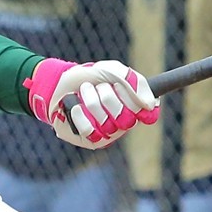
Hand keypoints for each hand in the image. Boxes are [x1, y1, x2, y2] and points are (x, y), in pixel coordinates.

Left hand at [23, 58, 159, 148]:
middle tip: (100, 87)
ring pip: (106, 122)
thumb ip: (135, 81)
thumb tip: (151, 105)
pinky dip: (80, 113)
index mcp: (135, 107)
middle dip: (109, 96)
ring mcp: (108, 134)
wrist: (60, 83)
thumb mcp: (113, 70)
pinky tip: (75, 106)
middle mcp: (124, 123)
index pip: (148, 114)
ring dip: (91, 100)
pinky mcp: (91, 140)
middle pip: (127, 118)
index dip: (137, 102)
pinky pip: (90, 130)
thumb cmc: (90, 77)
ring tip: (85, 92)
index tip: (123, 88)